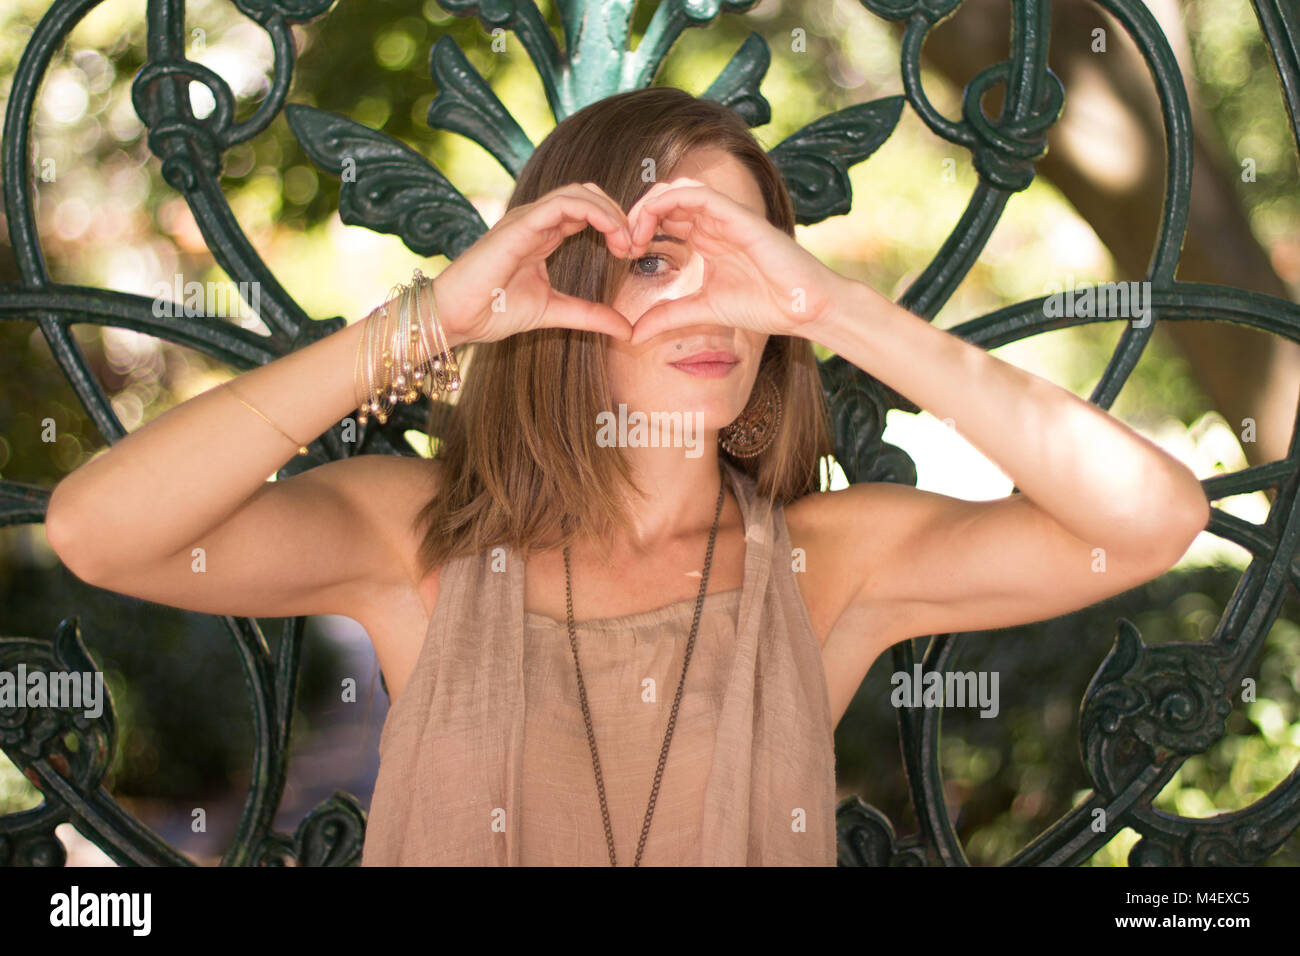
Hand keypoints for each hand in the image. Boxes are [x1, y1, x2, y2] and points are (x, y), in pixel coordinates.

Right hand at [430, 182, 635, 343]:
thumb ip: (590, 315)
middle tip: (635, 246)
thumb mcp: (554, 312)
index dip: (616, 226)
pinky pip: (563, 204)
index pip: (587, 211)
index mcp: (543, 235)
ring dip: (611, 212)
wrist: (454, 318)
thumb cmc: (491, 311)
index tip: (632, 254)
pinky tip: (611, 235)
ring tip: (626, 242)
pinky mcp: (520, 224)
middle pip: (588, 194)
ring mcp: (527, 219)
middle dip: (619, 215)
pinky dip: (594, 212)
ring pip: (579, 192)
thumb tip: (627, 329)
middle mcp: (536, 220)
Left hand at [622, 177, 846, 345]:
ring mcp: (726, 216)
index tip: (622, 254)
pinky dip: (669, 200)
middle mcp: (714, 222)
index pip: (664, 218)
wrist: (803, 308)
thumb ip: (667, 316)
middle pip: (665, 199)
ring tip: (634, 234)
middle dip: (636, 215)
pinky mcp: (738, 215)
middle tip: (622, 243)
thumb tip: (631, 334)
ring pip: (677, 189)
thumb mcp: (702, 311)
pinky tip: (651, 223)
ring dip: (648, 205)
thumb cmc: (764, 306)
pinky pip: (699, 193)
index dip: (638, 228)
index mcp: (707, 238)